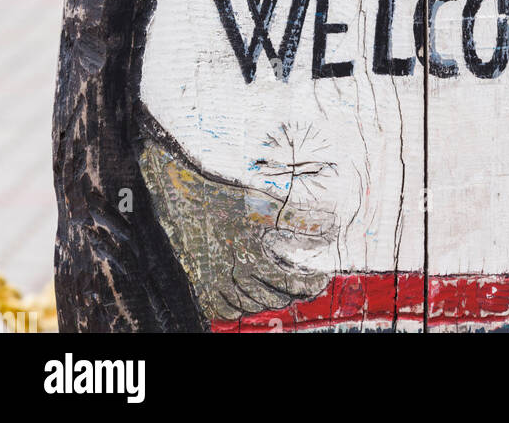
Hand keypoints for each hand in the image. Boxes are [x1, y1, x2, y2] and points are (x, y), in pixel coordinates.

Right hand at [139, 135, 333, 322]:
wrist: (177, 198)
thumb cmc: (221, 197)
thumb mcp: (261, 203)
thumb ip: (297, 218)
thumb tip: (331, 224)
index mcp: (250, 253)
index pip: (291, 282)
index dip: (310, 283)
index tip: (321, 277)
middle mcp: (232, 275)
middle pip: (274, 298)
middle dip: (294, 292)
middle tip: (305, 281)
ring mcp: (214, 285)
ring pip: (252, 306)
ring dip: (270, 298)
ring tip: (281, 286)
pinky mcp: (201, 289)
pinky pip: (228, 310)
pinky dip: (243, 305)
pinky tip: (251, 292)